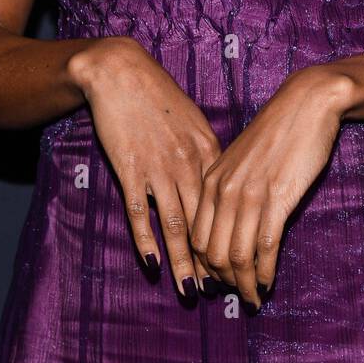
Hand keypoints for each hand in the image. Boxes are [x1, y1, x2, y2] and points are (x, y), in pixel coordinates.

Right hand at [68, 38, 222, 295]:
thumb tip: (219, 183)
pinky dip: (146, 240)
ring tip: (192, 291)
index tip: (242, 262)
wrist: (121, 72)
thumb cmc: (159, 95)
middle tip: (226, 291)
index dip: (234, 236)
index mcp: (208, 150)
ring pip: (175, 224)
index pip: (226, 204)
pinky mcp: (130, 170)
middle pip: (205, 222)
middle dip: (215, 260)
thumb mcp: (193, 120)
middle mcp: (187, 163)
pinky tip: (152, 264)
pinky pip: (139, 213)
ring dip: (184, 261)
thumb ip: (207, 152)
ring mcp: (158, 168)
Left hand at [189, 64, 351, 308]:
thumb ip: (228, 189)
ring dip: (244, 285)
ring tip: (253, 299)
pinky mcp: (277, 198)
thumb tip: (229, 227)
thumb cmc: (276, 132)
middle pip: (213, 253)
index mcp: (211, 180)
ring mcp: (250, 195)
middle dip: (223, 282)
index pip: (197, 237)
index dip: (205, 267)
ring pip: (237, 257)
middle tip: (237, 295)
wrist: (305, 105)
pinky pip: (264, 248)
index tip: (217, 282)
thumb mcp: (240, 160)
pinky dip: (264, 273)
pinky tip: (267, 283)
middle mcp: (224, 190)